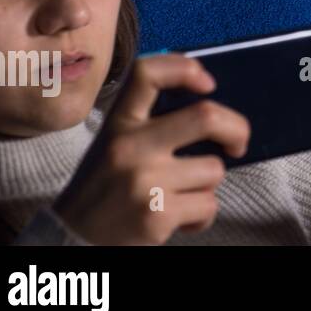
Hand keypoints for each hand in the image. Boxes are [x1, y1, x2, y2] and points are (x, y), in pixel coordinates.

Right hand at [52, 55, 249, 244]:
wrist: (72, 242)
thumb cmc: (106, 189)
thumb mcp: (115, 145)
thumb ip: (152, 125)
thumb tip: (215, 113)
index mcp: (118, 123)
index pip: (148, 74)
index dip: (185, 69)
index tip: (208, 84)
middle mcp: (130, 147)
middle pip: (206, 117)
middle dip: (237, 128)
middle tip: (238, 143)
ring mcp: (144, 181)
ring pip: (214, 169)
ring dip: (207, 185)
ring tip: (181, 195)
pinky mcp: (157, 214)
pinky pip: (209, 206)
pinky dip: (202, 215)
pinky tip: (179, 218)